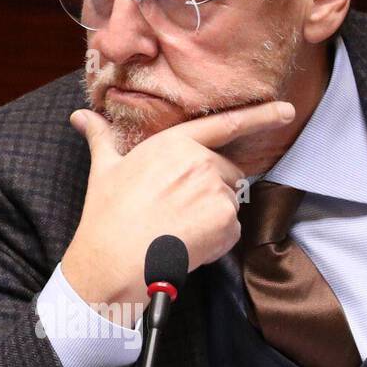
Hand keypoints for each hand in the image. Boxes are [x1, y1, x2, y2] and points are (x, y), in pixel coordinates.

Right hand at [61, 100, 295, 320]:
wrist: (115, 257)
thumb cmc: (108, 212)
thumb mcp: (104, 168)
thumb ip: (101, 137)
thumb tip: (79, 116)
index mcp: (175, 143)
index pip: (225, 124)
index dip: (261, 115)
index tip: (287, 110)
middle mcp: (201, 162)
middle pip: (228, 171)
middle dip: (212, 189)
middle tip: (177, 210)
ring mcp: (216, 191)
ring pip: (229, 201)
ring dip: (212, 215)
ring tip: (176, 227)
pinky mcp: (226, 221)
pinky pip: (231, 229)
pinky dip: (215, 239)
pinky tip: (187, 242)